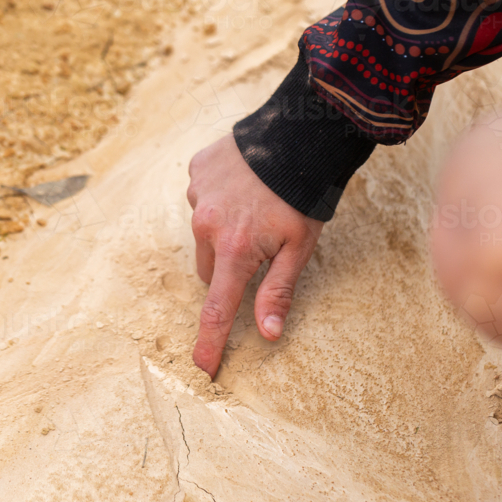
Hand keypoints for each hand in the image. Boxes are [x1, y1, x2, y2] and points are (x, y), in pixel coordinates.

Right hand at [186, 134, 323, 376]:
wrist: (300, 132)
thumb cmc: (304, 195)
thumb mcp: (299, 248)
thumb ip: (278, 292)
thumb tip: (267, 335)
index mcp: (234, 249)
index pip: (217, 309)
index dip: (209, 343)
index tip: (201, 369)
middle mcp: (206, 225)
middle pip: (208, 270)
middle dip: (228, 270)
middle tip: (259, 250)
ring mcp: (198, 195)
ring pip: (203, 233)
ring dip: (222, 232)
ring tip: (255, 208)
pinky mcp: (197, 170)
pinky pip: (202, 197)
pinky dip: (219, 199)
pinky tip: (245, 185)